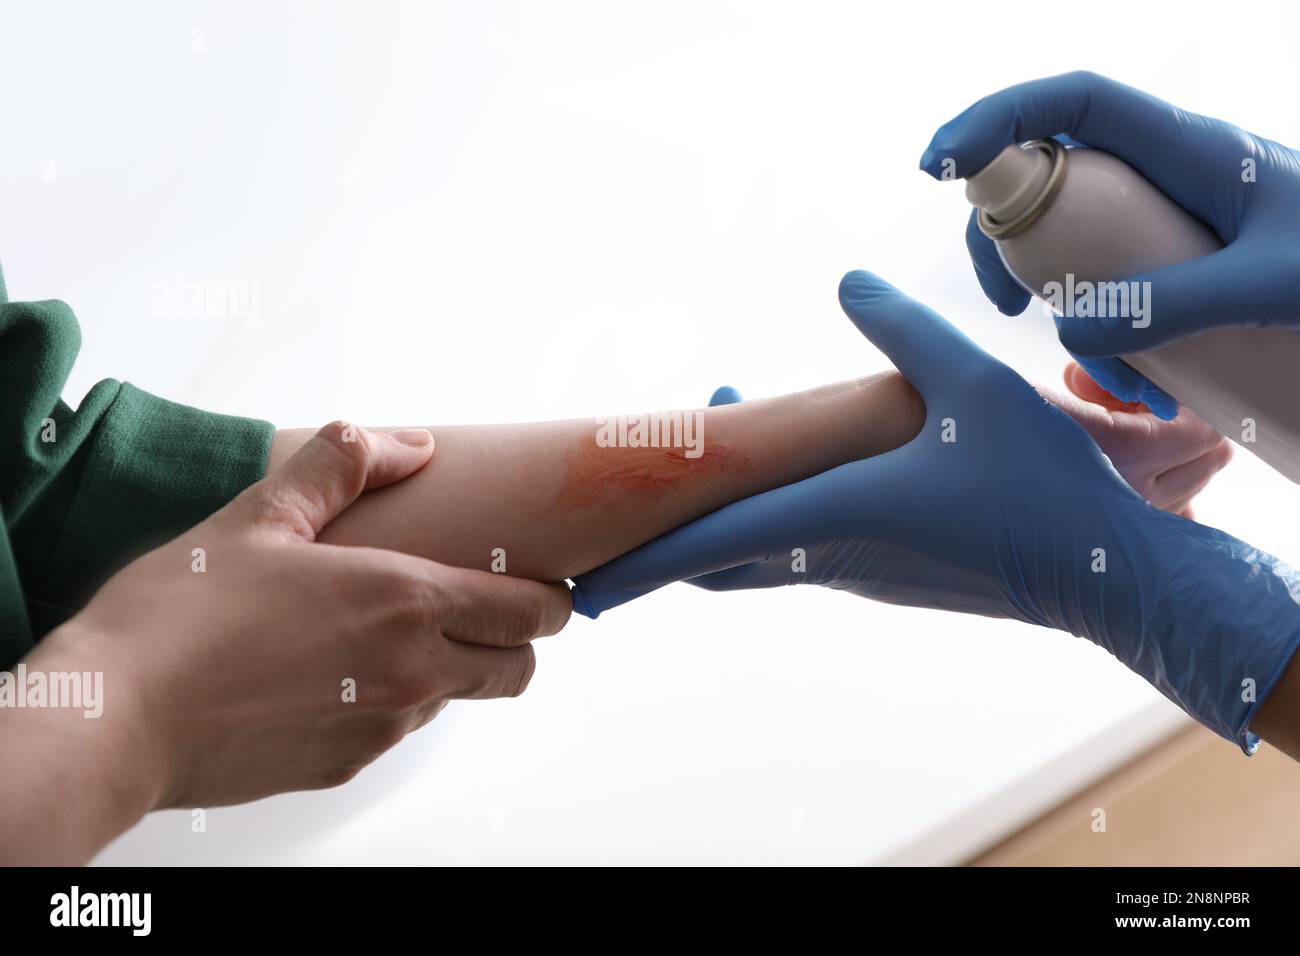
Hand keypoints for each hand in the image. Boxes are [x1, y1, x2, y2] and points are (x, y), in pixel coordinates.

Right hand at [25, 422, 569, 858]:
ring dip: (448, 669)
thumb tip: (410, 443)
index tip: (541, 582)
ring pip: (456, 701)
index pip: (534, 612)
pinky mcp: (343, 767)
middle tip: (480, 609)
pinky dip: (389, 703)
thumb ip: (344, 468)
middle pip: (518, 670)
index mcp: (405, 602)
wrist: (115, 720)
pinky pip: (395, 733)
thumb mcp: (261, 513)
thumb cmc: (182, 614)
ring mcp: (380, 729)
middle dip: (517, 640)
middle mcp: (410, 673)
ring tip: (384, 634)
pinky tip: (330, 675)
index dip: (553, 598)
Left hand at [573, 272, 1299, 753]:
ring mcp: (862, 577)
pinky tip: (797, 472)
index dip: (642, 565)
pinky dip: (772, 519)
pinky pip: (806, 552)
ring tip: (716, 437)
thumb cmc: (1037, 483)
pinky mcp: (892, 578)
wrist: (1106, 576)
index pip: (710, 546)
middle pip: (722, 558)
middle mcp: (833, 559)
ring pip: (765, 552)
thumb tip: (843, 280)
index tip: (586, 589)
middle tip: (619, 517)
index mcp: (835, 518)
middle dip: (666, 538)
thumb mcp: (967, 385)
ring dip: (724, 514)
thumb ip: (898, 330)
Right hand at [920, 71, 1299, 416]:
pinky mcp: (1176, 256)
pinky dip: (1106, 328)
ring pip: (1073, 232)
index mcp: (1189, 146)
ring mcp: (1167, 213)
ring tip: (1112, 378)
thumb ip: (1174, 303)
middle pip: (1048, 172)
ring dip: (1065, 300)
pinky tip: (1140, 380)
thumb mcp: (1273, 284)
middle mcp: (1165, 169)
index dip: (997, 117)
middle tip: (1008, 305)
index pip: (1073, 101)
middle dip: (1008, 236)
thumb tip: (1070, 332)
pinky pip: (1111, 276)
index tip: (939, 164)